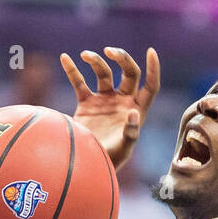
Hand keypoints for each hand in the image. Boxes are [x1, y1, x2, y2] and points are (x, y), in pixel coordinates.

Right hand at [60, 46, 159, 168]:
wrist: (87, 166)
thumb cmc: (110, 161)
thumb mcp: (123, 149)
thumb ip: (131, 132)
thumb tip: (133, 113)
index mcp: (137, 110)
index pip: (150, 85)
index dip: (153, 69)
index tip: (151, 51)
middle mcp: (123, 102)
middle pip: (128, 72)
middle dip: (121, 58)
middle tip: (109, 52)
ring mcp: (105, 101)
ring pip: (103, 73)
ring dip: (96, 61)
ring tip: (85, 55)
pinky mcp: (87, 104)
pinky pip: (79, 82)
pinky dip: (72, 70)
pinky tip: (65, 58)